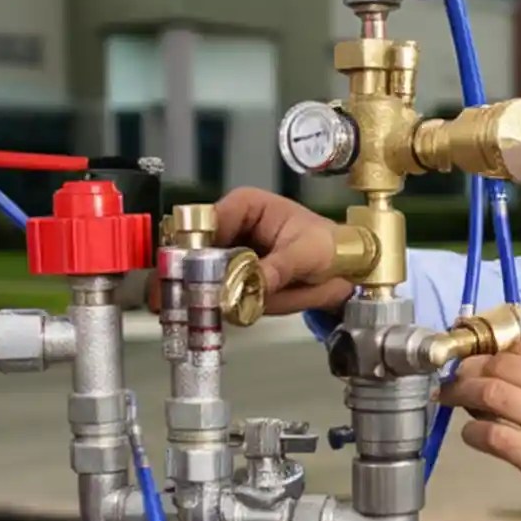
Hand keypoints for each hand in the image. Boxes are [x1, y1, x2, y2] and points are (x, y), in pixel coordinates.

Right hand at [147, 187, 353, 314]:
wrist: (346, 271)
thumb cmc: (331, 247)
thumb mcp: (308, 255)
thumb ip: (277, 269)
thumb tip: (249, 281)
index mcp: (246, 205)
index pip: (205, 221)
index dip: (193, 246)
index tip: (189, 273)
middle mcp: (231, 225)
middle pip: (191, 247)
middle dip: (184, 274)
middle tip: (174, 300)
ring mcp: (228, 252)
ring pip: (195, 270)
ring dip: (190, 291)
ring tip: (182, 311)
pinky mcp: (230, 276)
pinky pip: (210, 289)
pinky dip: (205, 302)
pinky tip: (200, 315)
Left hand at [439, 341, 520, 520]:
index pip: (520, 349)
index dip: (488, 351)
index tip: (473, 359)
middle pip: (499, 365)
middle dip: (467, 369)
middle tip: (452, 378)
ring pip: (491, 393)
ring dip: (461, 394)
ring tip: (448, 399)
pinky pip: (495, 437)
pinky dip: (474, 433)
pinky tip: (470, 436)